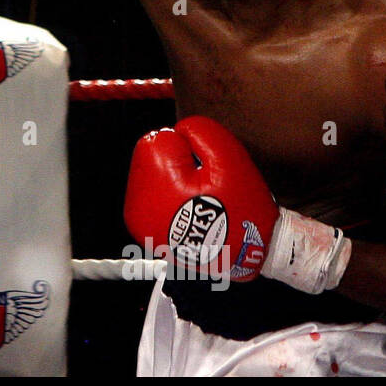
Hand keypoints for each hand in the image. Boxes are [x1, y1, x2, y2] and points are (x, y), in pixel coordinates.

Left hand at [124, 116, 351, 290]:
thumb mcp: (231, 159)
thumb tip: (179, 128)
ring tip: (198, 201)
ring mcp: (138, 223)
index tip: (204, 170)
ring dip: (172, 179)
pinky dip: (169, 196)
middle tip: (204, 187)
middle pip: (149, 157)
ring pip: (150, 175)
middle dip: (176, 163)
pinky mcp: (144, 231)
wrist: (248, 256)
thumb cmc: (243, 209)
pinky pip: (152, 196)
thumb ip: (202, 131)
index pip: (157, 141)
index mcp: (155, 188)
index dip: (187, 149)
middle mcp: (137, 208)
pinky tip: (190, 211)